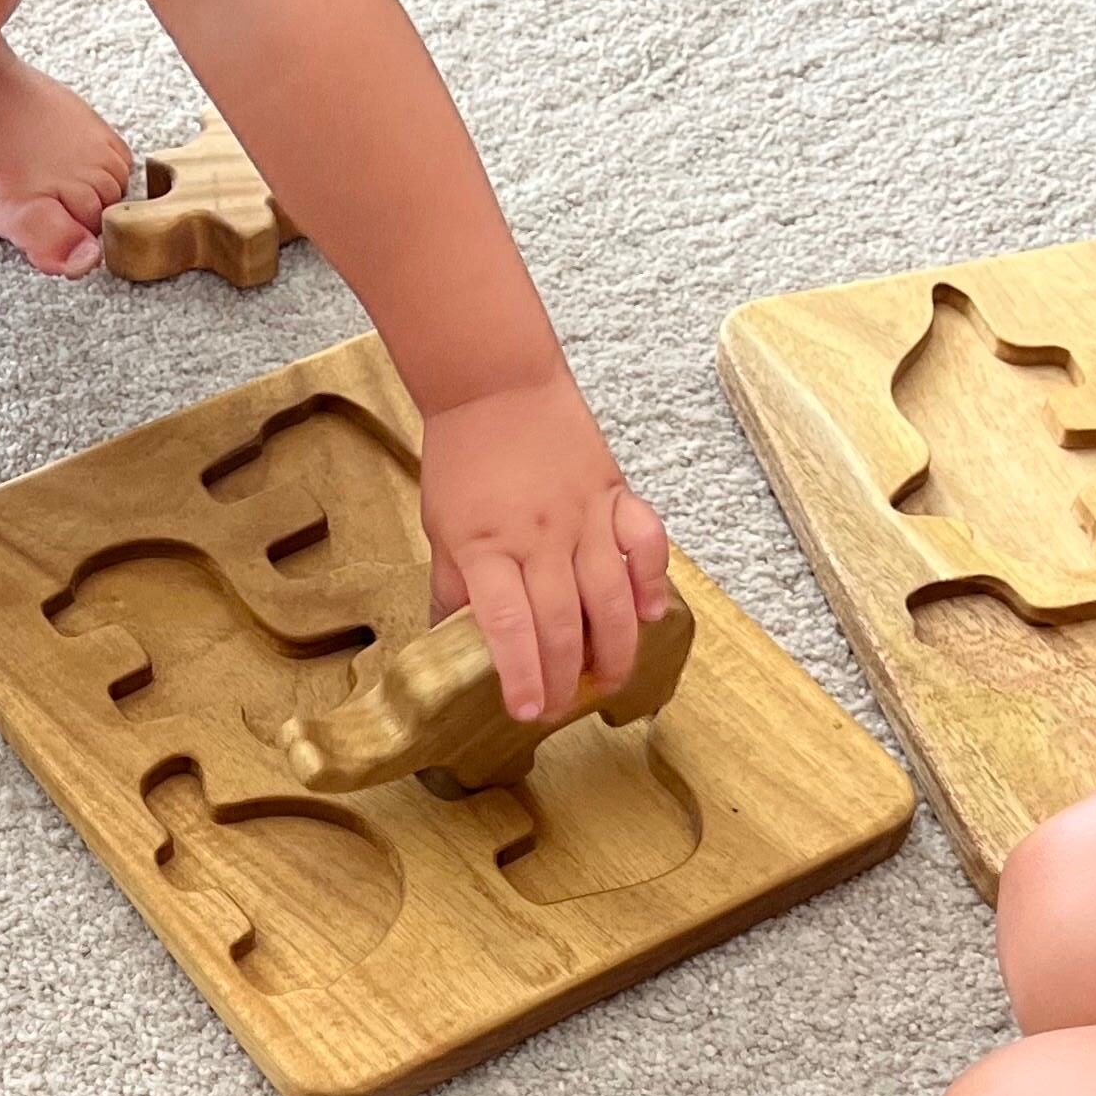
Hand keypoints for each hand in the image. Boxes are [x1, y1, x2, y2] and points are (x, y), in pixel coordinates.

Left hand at [416, 360, 670, 721]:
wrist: (493, 383)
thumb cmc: (462, 458)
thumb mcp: (442, 529)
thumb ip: (456, 587)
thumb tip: (455, 642)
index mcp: (486, 548)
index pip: (509, 626)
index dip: (523, 675)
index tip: (529, 712)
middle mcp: (538, 536)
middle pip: (563, 622)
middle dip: (568, 677)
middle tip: (566, 708)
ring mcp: (583, 515)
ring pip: (611, 595)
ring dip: (617, 646)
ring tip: (612, 679)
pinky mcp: (614, 493)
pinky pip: (646, 542)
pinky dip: (653, 579)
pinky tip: (651, 613)